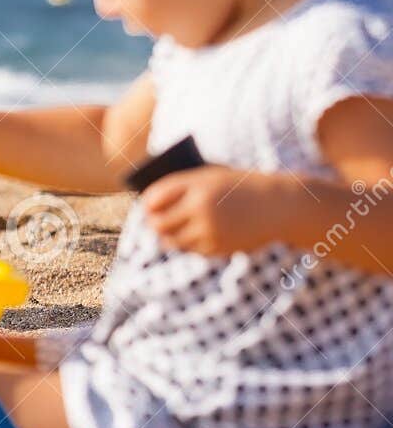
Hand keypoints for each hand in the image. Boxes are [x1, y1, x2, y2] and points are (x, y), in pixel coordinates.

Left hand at [140, 167, 285, 255]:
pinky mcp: (218, 246)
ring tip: (168, 233)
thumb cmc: (242, 187)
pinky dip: (189, 245)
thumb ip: (185, 188)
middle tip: (154, 223)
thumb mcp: (213, 177)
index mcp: (196, 184)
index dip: (147, 204)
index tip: (148, 206)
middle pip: (158, 222)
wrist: (279, 204)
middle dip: (154, 223)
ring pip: (172, 240)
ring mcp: (208, 229)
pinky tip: (193, 238)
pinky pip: (192, 249)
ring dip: (168, 237)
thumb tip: (152, 205)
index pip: (154, 197)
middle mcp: (199, 206)